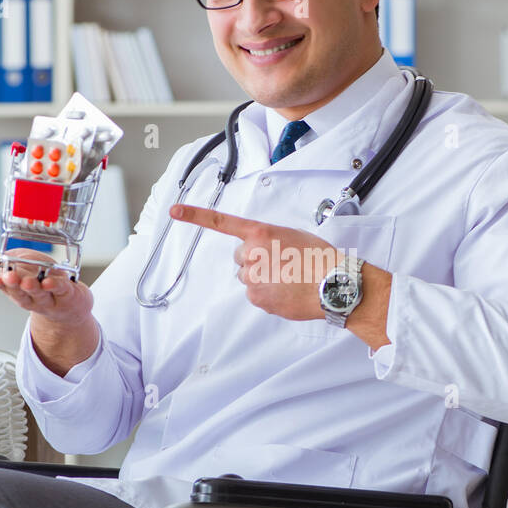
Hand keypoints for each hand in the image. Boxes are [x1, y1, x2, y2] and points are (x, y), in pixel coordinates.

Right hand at [0, 249, 92, 327]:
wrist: (68, 299)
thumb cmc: (39, 277)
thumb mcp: (15, 264)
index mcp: (13, 287)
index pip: (0, 283)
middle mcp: (28, 295)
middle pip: (17, 292)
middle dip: (11, 284)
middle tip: (7, 276)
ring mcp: (47, 298)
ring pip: (37, 293)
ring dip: (31, 288)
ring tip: (27, 282)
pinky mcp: (66, 294)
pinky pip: (60, 290)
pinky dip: (55, 286)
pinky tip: (49, 282)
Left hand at [169, 204, 346, 320]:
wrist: (333, 284)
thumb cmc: (320, 258)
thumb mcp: (293, 235)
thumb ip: (271, 240)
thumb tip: (265, 253)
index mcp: (260, 233)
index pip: (222, 222)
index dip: (195, 215)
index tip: (174, 211)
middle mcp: (252, 253)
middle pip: (241, 257)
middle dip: (256, 260)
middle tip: (280, 263)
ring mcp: (252, 277)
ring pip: (248, 277)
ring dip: (262, 278)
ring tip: (288, 278)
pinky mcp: (257, 297)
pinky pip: (256, 294)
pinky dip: (268, 294)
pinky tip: (287, 291)